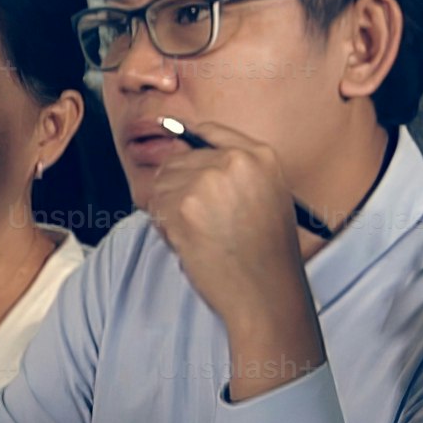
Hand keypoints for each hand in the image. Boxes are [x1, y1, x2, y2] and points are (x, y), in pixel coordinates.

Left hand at [135, 116, 324, 398]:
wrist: (266, 292)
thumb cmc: (265, 255)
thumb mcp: (266, 197)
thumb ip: (233, 173)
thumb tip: (184, 159)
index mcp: (260, 156)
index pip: (209, 131)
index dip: (190, 148)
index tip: (179, 155)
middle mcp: (234, 161)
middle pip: (178, 160)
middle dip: (177, 189)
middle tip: (198, 221)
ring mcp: (207, 182)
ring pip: (162, 184)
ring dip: (169, 211)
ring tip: (200, 235)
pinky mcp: (184, 206)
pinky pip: (155, 209)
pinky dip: (165, 229)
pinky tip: (191, 244)